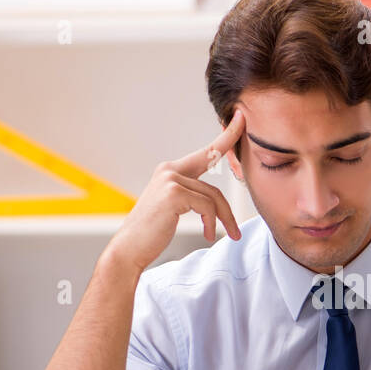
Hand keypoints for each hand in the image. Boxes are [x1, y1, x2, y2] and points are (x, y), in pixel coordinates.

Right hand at [104, 109, 245, 274]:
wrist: (129, 249)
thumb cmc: (152, 232)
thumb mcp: (173, 207)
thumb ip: (191, 193)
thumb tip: (215, 197)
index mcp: (170, 170)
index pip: (206, 152)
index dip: (227, 136)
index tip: (241, 120)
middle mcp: (169, 170)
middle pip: (213, 188)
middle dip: (227, 211)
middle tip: (236, 231)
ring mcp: (170, 180)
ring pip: (213, 198)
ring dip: (222, 221)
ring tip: (222, 237)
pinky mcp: (174, 193)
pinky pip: (207, 207)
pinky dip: (211, 223)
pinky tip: (206, 235)